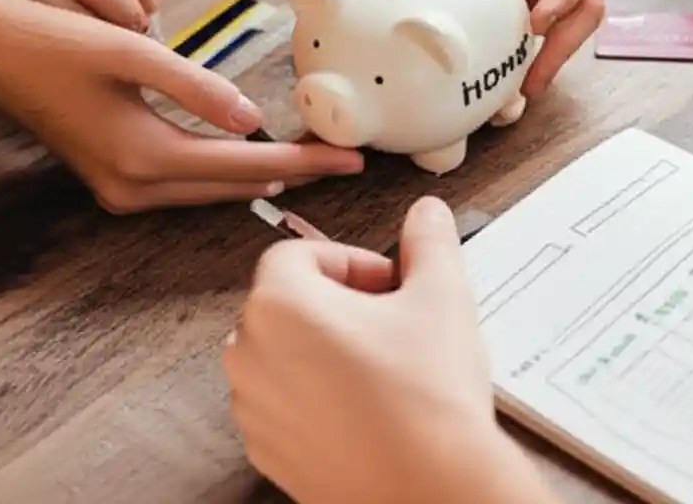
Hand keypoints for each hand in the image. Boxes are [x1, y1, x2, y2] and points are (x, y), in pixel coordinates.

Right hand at [0, 0, 361, 211]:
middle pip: (236, 188)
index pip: (247, 166)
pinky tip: (257, 163)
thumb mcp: (132, 52)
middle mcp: (134, 188)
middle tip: (348, 160)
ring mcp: (121, 193)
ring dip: (264, 176)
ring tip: (316, 161)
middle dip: (295, 174)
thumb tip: (255, 120)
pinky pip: (187, 188)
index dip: (306, 161)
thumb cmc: (58, 42)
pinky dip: (227, 175)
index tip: (353, 158)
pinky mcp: (114, 185)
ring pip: (212, 193)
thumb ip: (198, 86)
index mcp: (144, 157)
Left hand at [223, 197, 555, 503]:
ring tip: (388, 367)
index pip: (296, 254)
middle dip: (340, 303)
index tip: (389, 281)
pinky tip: (374, 408)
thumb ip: (430, 242)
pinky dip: (321, 397)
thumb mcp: (442, 296)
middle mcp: (250, 357)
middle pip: (286, 304)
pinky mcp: (270, 453)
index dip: (350, 261)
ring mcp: (255, 411)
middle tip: (395, 320)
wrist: (430, 490)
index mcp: (279, 306)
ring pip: (285, 356)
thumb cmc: (428, 400)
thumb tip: (426, 216)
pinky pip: (287, 405)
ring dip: (328, 350)